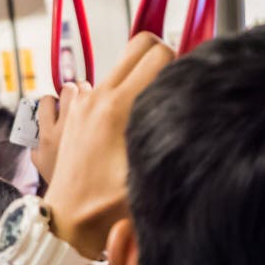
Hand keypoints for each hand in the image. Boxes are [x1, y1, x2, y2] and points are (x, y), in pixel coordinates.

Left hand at [43, 33, 174, 259]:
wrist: (69, 219)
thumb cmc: (111, 204)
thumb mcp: (150, 171)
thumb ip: (172, 135)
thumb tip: (195, 107)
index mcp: (119, 105)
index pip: (159, 53)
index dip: (178, 63)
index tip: (182, 84)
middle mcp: (97, 95)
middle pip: (139, 45)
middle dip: (160, 56)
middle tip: (169, 82)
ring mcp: (81, 99)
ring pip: (119, 65)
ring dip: (137, 76)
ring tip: (145, 110)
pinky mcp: (72, 109)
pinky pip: (100, 83)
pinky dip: (116, 91)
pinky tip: (122, 121)